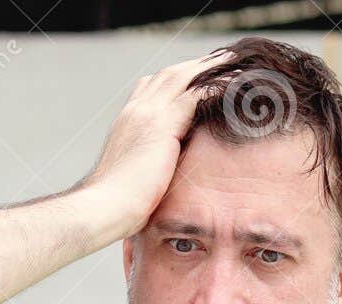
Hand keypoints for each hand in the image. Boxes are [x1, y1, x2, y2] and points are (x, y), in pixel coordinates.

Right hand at [77, 49, 234, 235]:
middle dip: (197, 65)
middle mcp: (136, 111)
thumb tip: (166, 173)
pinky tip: (235, 83)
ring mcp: (148, 114)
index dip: (177, 78)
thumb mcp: (136, 177)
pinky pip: (195, 94)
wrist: (105, 207)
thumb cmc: (118, 205)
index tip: (198, 75)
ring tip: (234, 60)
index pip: (153, 86)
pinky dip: (215, 86)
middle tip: (223, 58)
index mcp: (128, 121)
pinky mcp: (162, 125)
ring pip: (183, 77)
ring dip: (209, 67)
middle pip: (170, 75)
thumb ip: (150, 165)